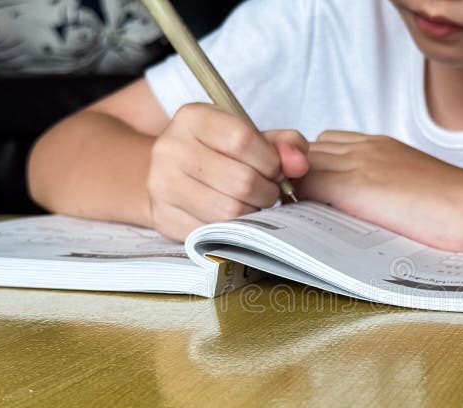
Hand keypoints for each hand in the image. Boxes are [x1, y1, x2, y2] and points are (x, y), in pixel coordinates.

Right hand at [147, 103, 308, 240]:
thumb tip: (300, 164)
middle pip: (240, 180)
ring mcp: (162, 185)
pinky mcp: (164, 218)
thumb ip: (283, 144)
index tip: (275, 169)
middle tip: (267, 192)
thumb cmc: (219, 154)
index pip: (242, 139)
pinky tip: (234, 219)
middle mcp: (170, 148)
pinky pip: (213, 233)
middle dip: (266, 191)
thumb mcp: (250, 137)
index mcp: (192, 118)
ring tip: (252, 204)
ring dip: (253, 213)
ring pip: (229, 211)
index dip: (270, 160)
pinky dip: (232, 231)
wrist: (172, 175)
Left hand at [299, 131, 462, 250]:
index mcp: (382, 145)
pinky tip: (310, 225)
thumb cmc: (453, 207)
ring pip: (305, 164)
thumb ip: (386, 184)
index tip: (319, 192)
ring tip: (310, 218)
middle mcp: (366, 147)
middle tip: (308, 208)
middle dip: (303, 174)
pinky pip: (307, 184)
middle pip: (312, 149)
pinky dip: (301, 201)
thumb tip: (368, 205)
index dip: (318, 166)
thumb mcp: (413, 184)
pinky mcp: (355, 185)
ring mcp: (359, 164)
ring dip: (300, 188)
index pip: (329, 143)